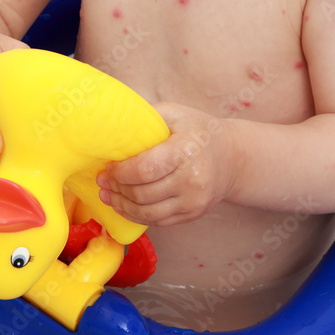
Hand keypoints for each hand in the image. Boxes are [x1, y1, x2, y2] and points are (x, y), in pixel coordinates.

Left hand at [96, 103, 240, 225]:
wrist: (233, 157)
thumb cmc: (198, 130)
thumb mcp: (175, 113)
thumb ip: (145, 115)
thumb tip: (110, 120)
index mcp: (186, 151)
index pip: (144, 170)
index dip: (120, 173)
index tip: (108, 167)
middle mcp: (192, 179)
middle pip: (142, 194)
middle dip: (116, 189)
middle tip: (102, 181)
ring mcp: (194, 201)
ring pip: (147, 212)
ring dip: (122, 206)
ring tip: (108, 196)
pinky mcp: (193, 214)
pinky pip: (158, 221)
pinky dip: (137, 216)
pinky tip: (124, 206)